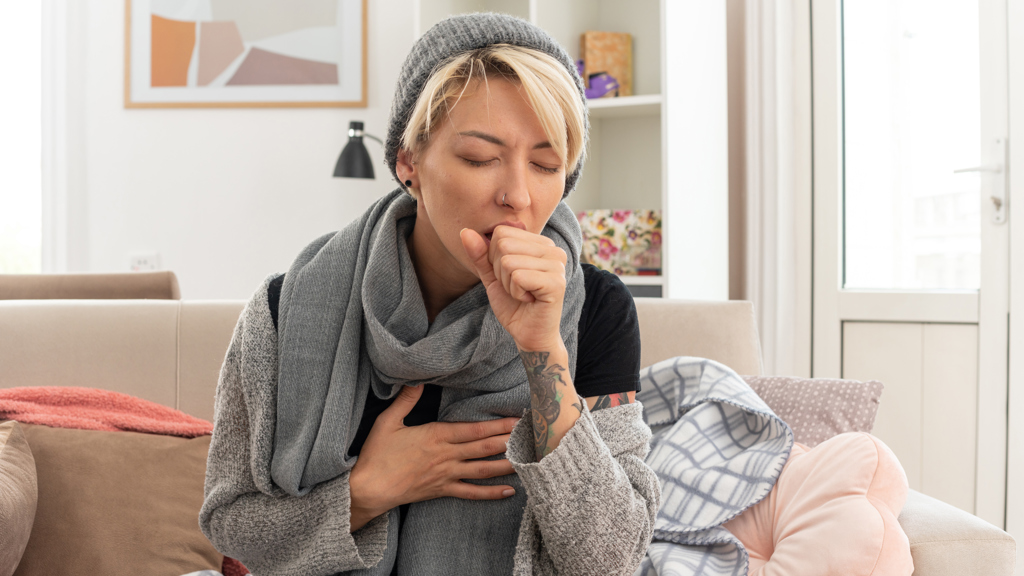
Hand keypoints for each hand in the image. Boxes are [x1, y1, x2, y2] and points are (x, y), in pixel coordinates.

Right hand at [348, 384, 518, 531]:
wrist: (368, 489)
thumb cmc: (377, 454)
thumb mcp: (388, 421)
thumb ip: (406, 400)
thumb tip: (417, 379)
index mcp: (436, 436)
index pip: (474, 429)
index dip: (497, 424)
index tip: (516, 418)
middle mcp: (446, 456)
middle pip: (485, 447)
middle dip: (510, 440)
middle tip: (533, 435)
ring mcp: (446, 475)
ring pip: (483, 469)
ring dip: (507, 464)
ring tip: (529, 460)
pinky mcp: (443, 490)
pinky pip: (471, 493)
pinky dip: (491, 493)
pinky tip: (509, 491)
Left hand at [460, 226, 567, 350]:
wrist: (529, 334)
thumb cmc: (513, 304)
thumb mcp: (491, 276)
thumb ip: (480, 254)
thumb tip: (465, 231)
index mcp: (540, 243)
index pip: (501, 233)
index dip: (495, 258)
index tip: (510, 277)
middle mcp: (553, 249)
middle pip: (504, 245)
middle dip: (500, 272)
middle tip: (517, 288)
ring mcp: (557, 265)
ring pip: (508, 261)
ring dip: (508, 284)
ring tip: (523, 294)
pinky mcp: (557, 282)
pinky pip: (518, 277)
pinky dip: (516, 293)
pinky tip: (530, 300)